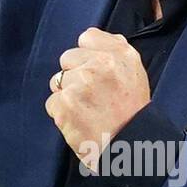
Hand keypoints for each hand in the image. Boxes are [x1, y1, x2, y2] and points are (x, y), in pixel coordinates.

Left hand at [45, 27, 149, 171]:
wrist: (129, 149)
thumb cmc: (131, 113)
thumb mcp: (135, 73)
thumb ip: (114, 50)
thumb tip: (89, 37)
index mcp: (120, 54)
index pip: (86, 38)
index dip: (87, 57)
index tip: (97, 75)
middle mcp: (100, 64)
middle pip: (67, 59)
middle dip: (75, 76)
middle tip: (93, 97)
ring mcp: (80, 83)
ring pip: (57, 81)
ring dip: (67, 96)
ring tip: (87, 111)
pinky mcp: (65, 104)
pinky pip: (52, 102)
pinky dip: (62, 115)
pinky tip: (79, 122)